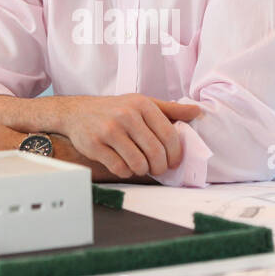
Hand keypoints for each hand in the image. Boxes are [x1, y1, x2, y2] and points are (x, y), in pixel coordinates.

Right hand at [50, 94, 201, 178]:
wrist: (77, 112)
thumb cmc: (115, 109)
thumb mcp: (142, 103)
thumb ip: (170, 110)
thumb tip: (197, 112)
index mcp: (142, 105)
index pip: (168, 135)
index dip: (175, 153)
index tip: (174, 162)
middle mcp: (126, 115)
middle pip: (155, 152)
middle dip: (160, 166)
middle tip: (158, 169)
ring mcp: (109, 130)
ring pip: (138, 163)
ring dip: (142, 170)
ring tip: (140, 166)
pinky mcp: (94, 145)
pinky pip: (119, 168)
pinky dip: (125, 172)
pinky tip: (124, 165)